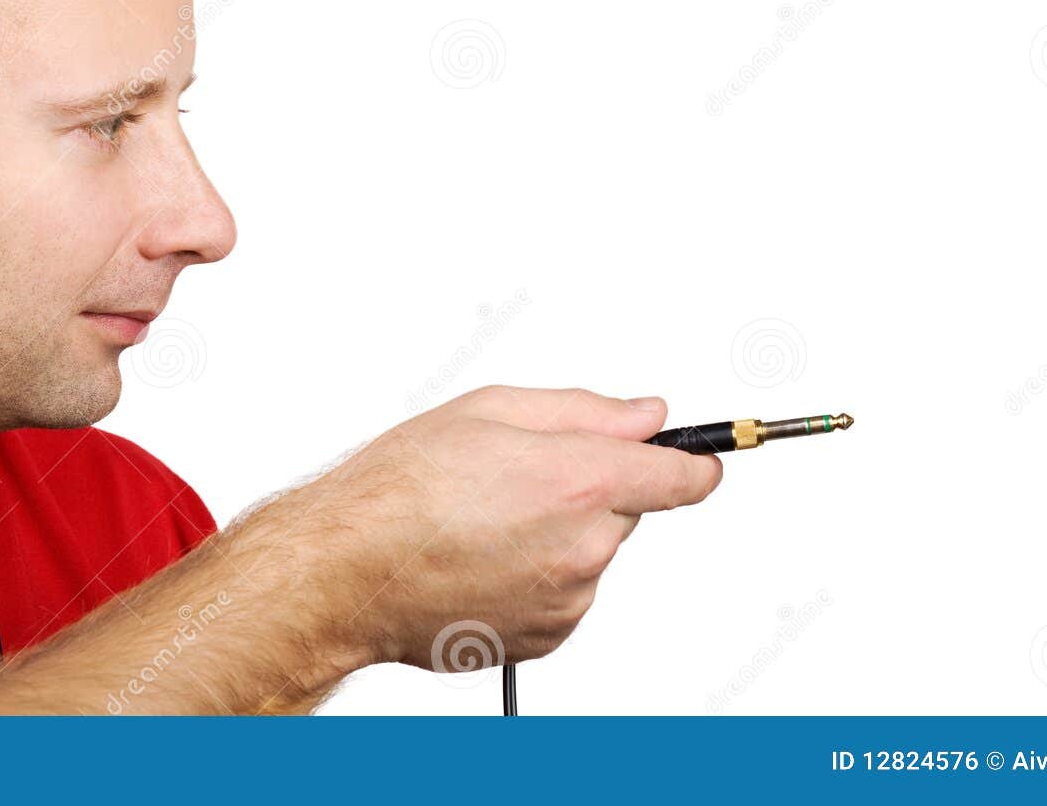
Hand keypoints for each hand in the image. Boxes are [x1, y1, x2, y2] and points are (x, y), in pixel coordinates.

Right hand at [281, 387, 722, 672]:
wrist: (346, 571)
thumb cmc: (398, 490)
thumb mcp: (489, 410)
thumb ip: (585, 410)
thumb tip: (645, 415)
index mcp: (579, 481)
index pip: (683, 475)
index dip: (693, 460)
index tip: (700, 457)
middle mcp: (583, 547)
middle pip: (628, 509)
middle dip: (592, 487)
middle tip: (518, 476)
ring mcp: (567, 600)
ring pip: (593, 552)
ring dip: (560, 533)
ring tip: (483, 521)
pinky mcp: (546, 636)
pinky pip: (565, 594)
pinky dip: (538, 575)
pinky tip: (481, 557)